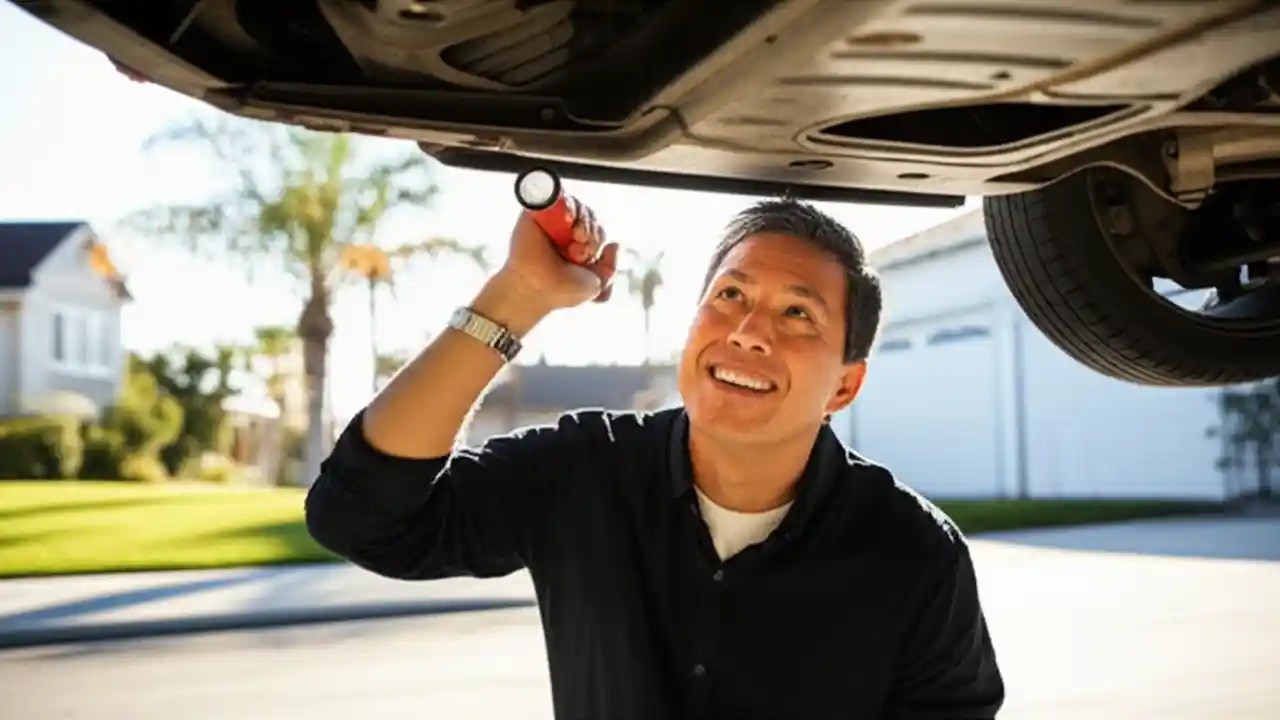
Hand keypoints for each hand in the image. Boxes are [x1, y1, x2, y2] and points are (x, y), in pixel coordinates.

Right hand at [498, 195, 619, 312]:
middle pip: (590, 216)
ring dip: (583, 221)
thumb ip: (611, 266)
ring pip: (578, 206)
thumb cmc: (562, 290)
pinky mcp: (537, 212)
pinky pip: (559, 195)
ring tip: (575, 237)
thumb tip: (615, 243)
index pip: (596, 230)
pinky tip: (569, 218)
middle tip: (578, 251)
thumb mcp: (597, 284)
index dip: (597, 239)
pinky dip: (568, 204)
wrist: (536, 287)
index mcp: (576, 246)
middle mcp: (564, 232)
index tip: (586, 258)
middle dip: (592, 234)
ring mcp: (550, 221)